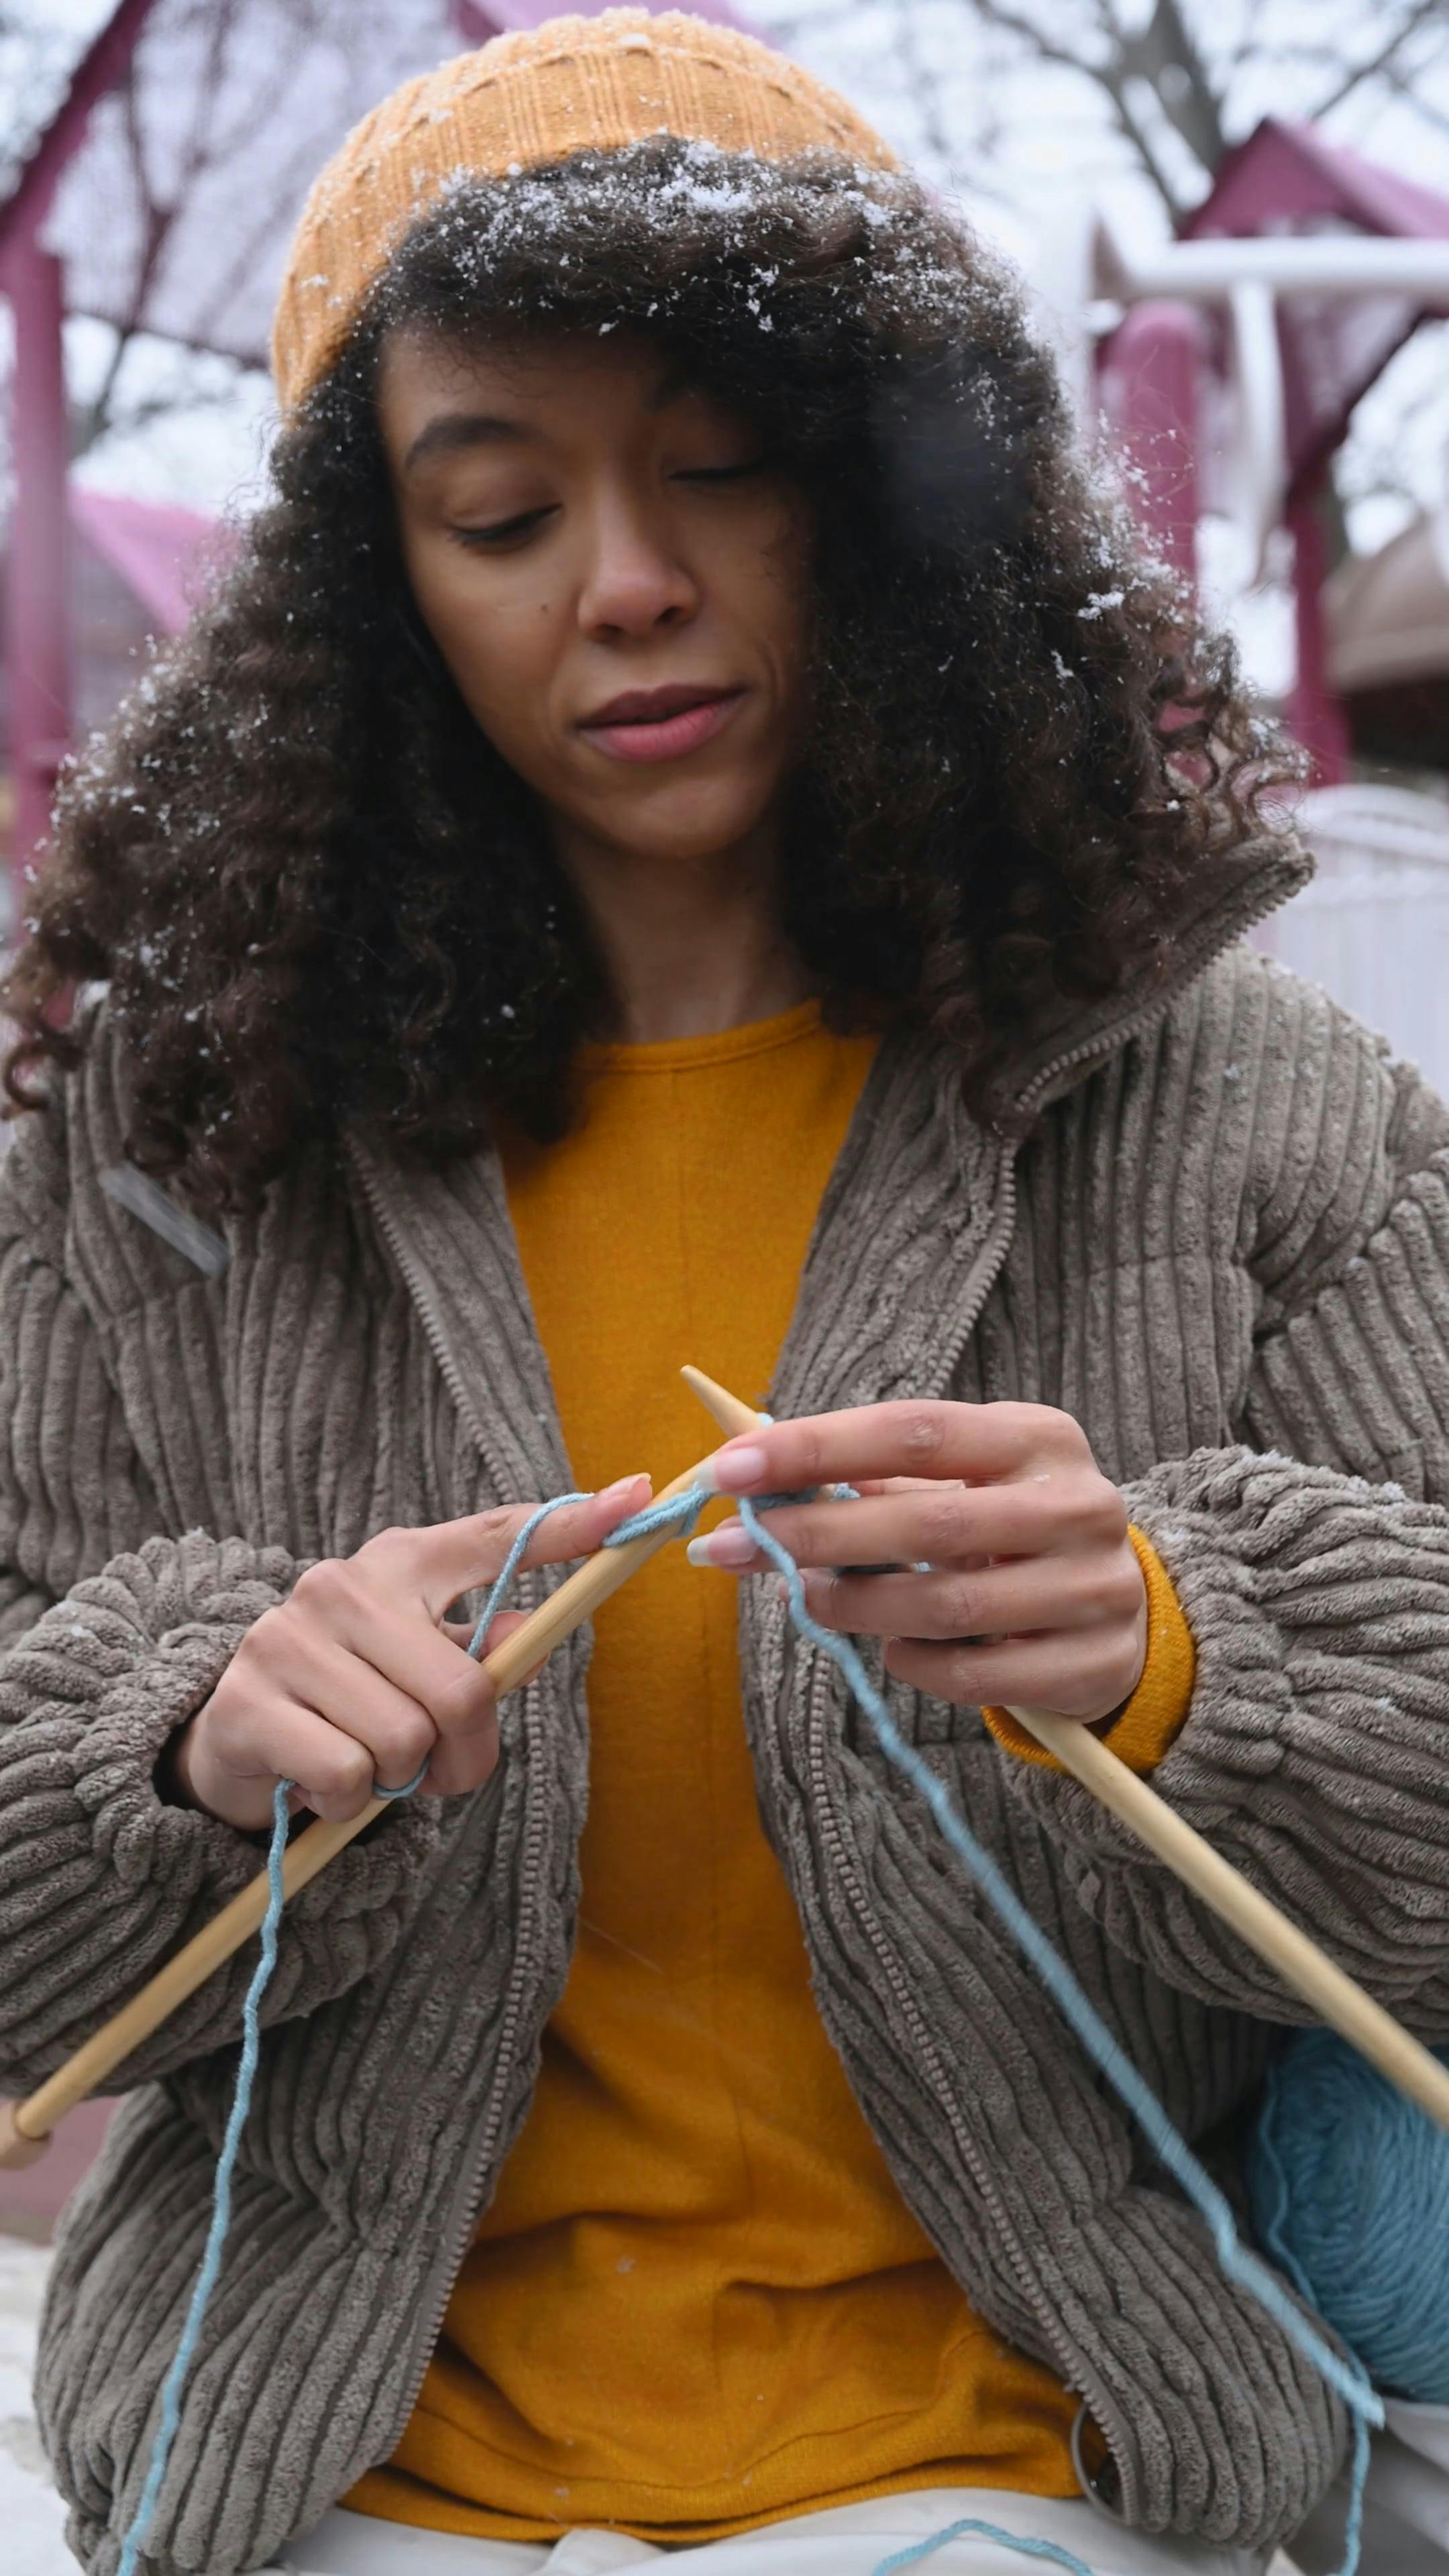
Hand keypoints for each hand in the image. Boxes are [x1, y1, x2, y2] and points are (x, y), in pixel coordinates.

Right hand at [170, 1479, 650, 1829]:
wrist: (237, 1735)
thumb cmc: (353, 1695)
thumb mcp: (419, 1663)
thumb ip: (480, 1649)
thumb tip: (530, 1635)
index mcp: (400, 1561)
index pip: (495, 1535)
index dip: (569, 1524)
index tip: (638, 1497)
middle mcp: (342, 1584)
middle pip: (462, 1690)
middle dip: (467, 1756)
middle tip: (441, 1771)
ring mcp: (289, 1639)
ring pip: (405, 1742)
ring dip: (402, 1782)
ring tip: (370, 1766)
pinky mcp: (248, 1703)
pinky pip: (347, 1777)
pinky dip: (348, 1802)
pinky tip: (321, 1779)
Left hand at [693, 1402, 1145, 1725]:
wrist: (1126, 1612)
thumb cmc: (1013, 1534)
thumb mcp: (964, 1486)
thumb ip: (876, 1485)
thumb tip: (755, 1486)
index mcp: (1038, 1438)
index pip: (913, 1430)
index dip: (818, 1448)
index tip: (734, 1467)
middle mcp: (1078, 1504)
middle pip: (927, 1521)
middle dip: (817, 1534)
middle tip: (737, 1545)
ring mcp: (1095, 1586)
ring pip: (946, 1607)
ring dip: (855, 1606)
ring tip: (805, 1599)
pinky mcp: (1094, 1662)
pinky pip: (976, 1675)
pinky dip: (914, 1664)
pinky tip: (893, 1650)